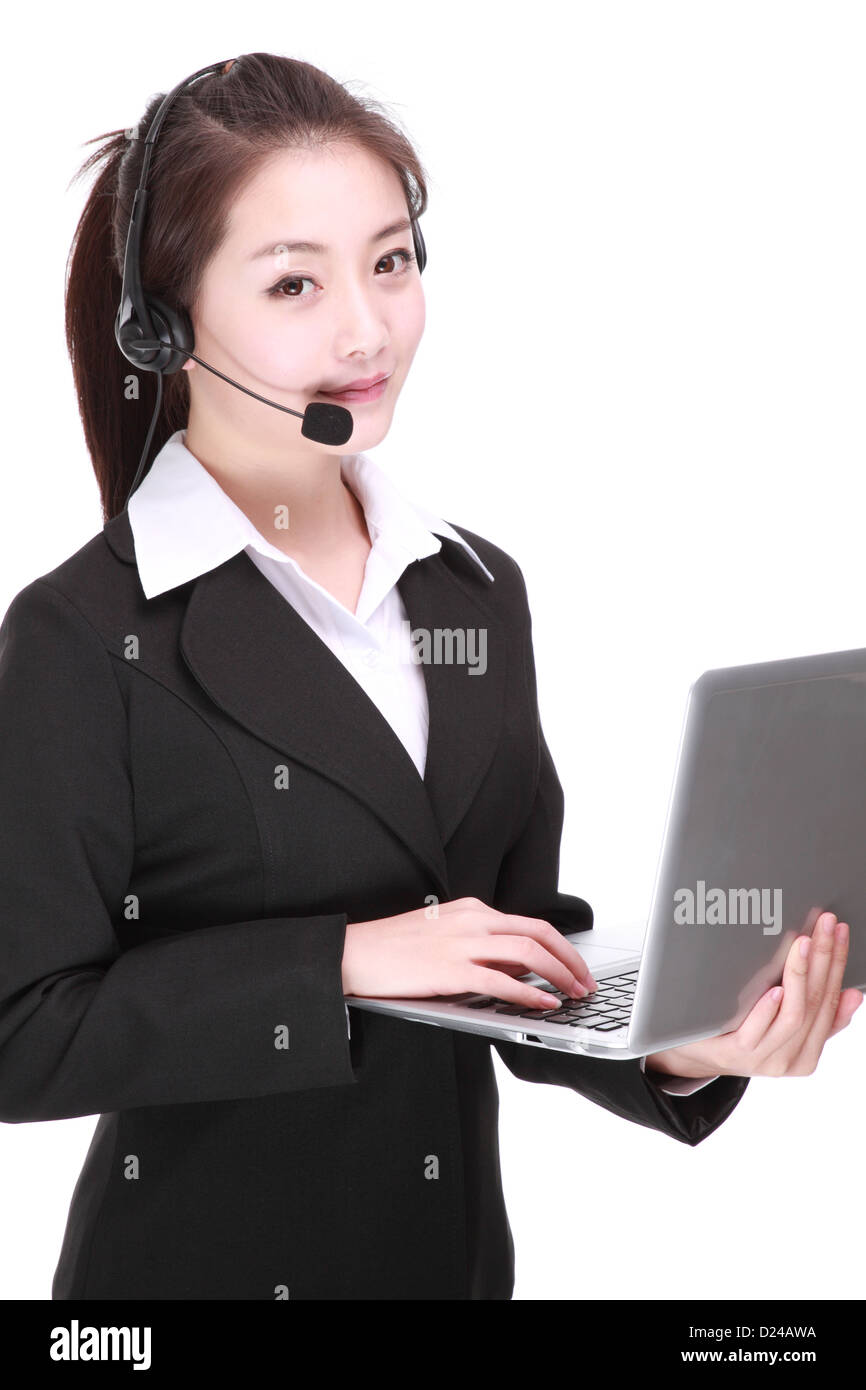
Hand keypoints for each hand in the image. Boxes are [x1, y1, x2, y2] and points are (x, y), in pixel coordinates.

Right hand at [341, 895, 597, 1008]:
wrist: (354, 953)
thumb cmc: (395, 950)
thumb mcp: (445, 937)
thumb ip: (482, 948)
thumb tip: (520, 969)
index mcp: (472, 910)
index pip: (530, 924)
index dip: (562, 947)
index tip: (577, 968)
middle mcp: (472, 920)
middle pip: (539, 933)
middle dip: (571, 960)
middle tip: (587, 983)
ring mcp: (462, 943)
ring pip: (528, 952)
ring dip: (559, 975)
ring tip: (573, 995)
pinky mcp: (450, 970)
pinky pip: (501, 981)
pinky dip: (530, 993)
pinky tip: (544, 1005)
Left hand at [645, 911, 863, 1080]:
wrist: (695, 1054)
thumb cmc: (741, 1034)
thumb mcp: (783, 1028)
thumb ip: (818, 1018)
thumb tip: (853, 994)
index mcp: (807, 1053)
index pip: (830, 1002)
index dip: (838, 964)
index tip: (840, 932)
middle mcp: (789, 1059)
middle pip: (815, 1004)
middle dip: (824, 959)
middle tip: (826, 925)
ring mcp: (762, 1058)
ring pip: (793, 1016)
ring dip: (800, 975)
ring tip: (804, 944)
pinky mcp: (735, 1053)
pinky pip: (757, 1030)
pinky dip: (768, 1008)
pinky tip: (776, 989)